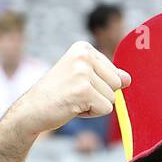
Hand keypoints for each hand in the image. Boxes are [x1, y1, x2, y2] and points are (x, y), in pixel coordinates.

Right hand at [8, 41, 129, 139]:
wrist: (33, 108)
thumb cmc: (59, 93)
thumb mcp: (85, 78)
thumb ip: (108, 76)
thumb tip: (128, 78)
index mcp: (84, 48)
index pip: (116, 73)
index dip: (100, 86)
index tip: (77, 84)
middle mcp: (83, 55)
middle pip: (117, 84)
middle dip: (100, 95)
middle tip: (75, 93)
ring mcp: (82, 72)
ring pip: (112, 98)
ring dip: (95, 105)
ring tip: (73, 99)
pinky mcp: (83, 90)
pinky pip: (106, 109)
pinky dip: (91, 114)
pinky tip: (73, 106)